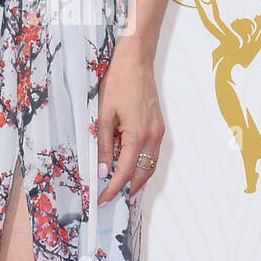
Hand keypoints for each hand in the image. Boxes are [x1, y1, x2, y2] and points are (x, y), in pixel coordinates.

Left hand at [96, 35, 163, 204]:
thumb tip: (104, 171)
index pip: (124, 172)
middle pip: (142, 175)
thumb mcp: (103, 115)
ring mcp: (159, 132)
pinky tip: (129, 168)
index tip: (101, 200)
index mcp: (138, 135)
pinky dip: (141, 166)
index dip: (112, 188)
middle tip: (110, 199)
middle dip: (126, 190)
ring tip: (118, 189)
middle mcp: (153, 138)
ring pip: (150, 166)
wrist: (136, 61)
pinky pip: (152, 154)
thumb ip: (104, 145)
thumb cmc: (117, 83)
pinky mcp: (159, 126)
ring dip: (136, 180)